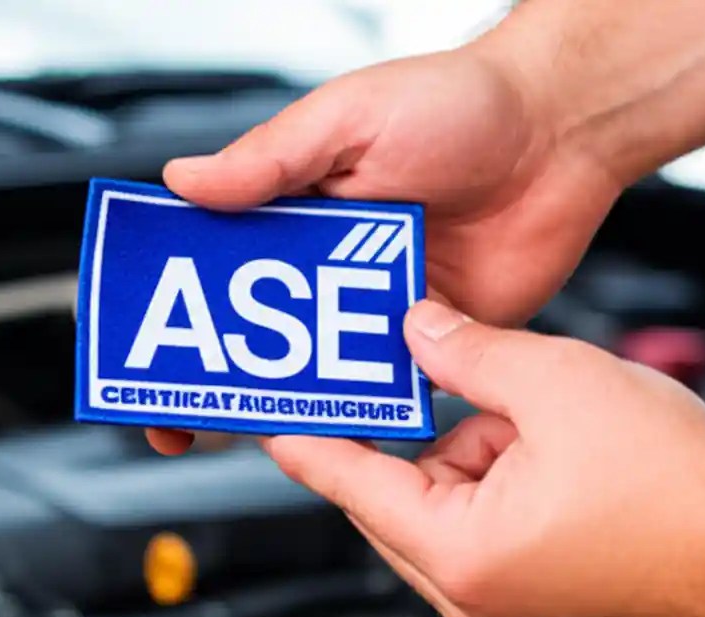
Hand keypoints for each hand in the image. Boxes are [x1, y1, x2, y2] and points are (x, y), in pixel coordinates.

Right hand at [147, 47, 620, 454]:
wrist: (563, 131)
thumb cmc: (459, 101)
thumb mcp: (348, 119)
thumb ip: (270, 159)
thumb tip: (182, 182)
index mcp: (294, 210)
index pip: (213, 266)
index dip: (174, 311)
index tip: (140, 350)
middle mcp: (328, 266)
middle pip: (254, 336)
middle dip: (216, 381)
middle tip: (184, 419)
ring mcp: (377, 307)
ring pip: (316, 372)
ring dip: (288, 402)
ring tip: (261, 427)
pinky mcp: (433, 339)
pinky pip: (388, 386)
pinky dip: (364, 410)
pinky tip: (342, 425)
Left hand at [263, 299, 704, 616]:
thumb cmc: (682, 490)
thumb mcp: (558, 384)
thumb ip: (471, 351)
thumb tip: (420, 329)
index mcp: (460, 553)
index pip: (349, 484)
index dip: (306, 440)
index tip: (271, 416)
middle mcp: (471, 595)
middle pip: (399, 494)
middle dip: (428, 432)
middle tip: (443, 380)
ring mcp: (504, 606)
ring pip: (445, 506)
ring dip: (474, 454)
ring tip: (538, 423)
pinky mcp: (536, 601)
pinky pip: (484, 528)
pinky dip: (501, 482)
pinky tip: (555, 454)